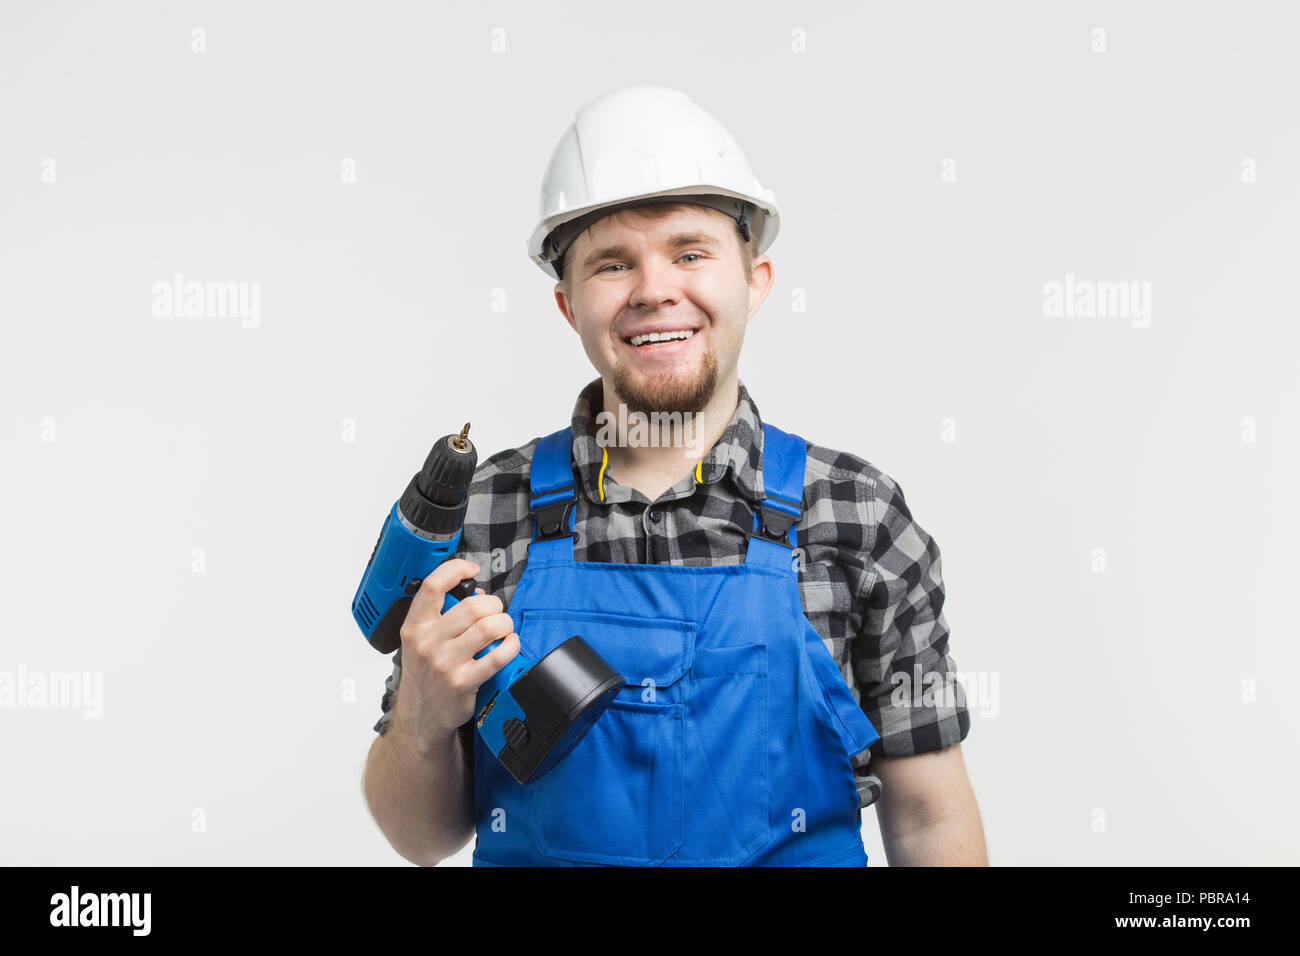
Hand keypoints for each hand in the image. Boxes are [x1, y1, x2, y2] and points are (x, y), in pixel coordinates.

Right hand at [391, 559, 520, 745]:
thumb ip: (443, 616)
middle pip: (472, 606)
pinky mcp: (463, 682)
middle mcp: (427, 643)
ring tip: (504, 628)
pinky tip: (510, 645)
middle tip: (496, 612)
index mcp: (414, 627)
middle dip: (493, 605)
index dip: (455, 569)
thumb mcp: (421, 641)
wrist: (420, 717)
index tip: (471, 568)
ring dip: (505, 623)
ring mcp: (445, 663)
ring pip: (488, 627)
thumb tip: (478, 594)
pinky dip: (512, 645)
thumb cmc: (425, 675)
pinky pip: (498, 656)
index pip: (432, 586)